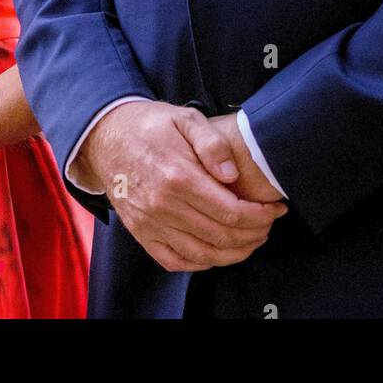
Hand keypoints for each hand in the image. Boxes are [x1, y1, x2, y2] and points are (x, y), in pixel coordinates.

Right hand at [77, 100, 286, 272]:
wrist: (107, 135)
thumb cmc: (151, 125)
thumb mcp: (185, 119)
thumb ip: (213, 144)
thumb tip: (232, 176)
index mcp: (178, 177)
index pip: (231, 212)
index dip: (260, 216)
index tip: (275, 210)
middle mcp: (163, 206)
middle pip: (221, 236)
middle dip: (253, 235)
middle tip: (268, 224)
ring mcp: (150, 224)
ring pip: (202, 255)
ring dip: (234, 253)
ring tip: (251, 240)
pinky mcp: (141, 233)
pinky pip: (175, 261)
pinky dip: (201, 263)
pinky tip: (217, 252)